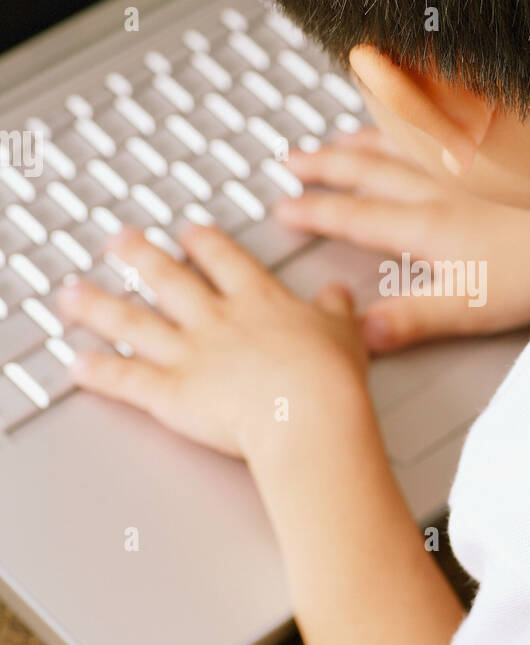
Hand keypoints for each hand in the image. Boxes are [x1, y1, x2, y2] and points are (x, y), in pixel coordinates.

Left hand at [57, 225, 368, 459]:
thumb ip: (335, 309)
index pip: (223, 260)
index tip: (188, 232)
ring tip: (71, 293)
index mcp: (258, 300)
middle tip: (118, 240)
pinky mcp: (170, 392)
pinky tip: (75, 364)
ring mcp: (188, 353)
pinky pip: (126, 379)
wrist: (307, 412)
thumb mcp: (344, 332)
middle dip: (138, 256)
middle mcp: (216, 319)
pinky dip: (98, 372)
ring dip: (98, 306)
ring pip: (133, 322)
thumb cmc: (329, 378)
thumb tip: (337, 294)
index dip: (202, 243)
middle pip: (168, 278)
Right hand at [275, 129, 529, 351]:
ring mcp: (466, 165)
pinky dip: (413, 118)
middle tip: (291, 162)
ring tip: (336, 139)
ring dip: (360, 141)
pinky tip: (414, 115)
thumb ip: (411, 319)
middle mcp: (439, 187)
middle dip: (324, 167)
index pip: (355, 216)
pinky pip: (438, 126)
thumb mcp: (470, 307)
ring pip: (398, 144)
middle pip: (367, 170)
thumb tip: (358, 336)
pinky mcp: (495, 154)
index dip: (314, 213)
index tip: (282, 210)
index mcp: (427, 225)